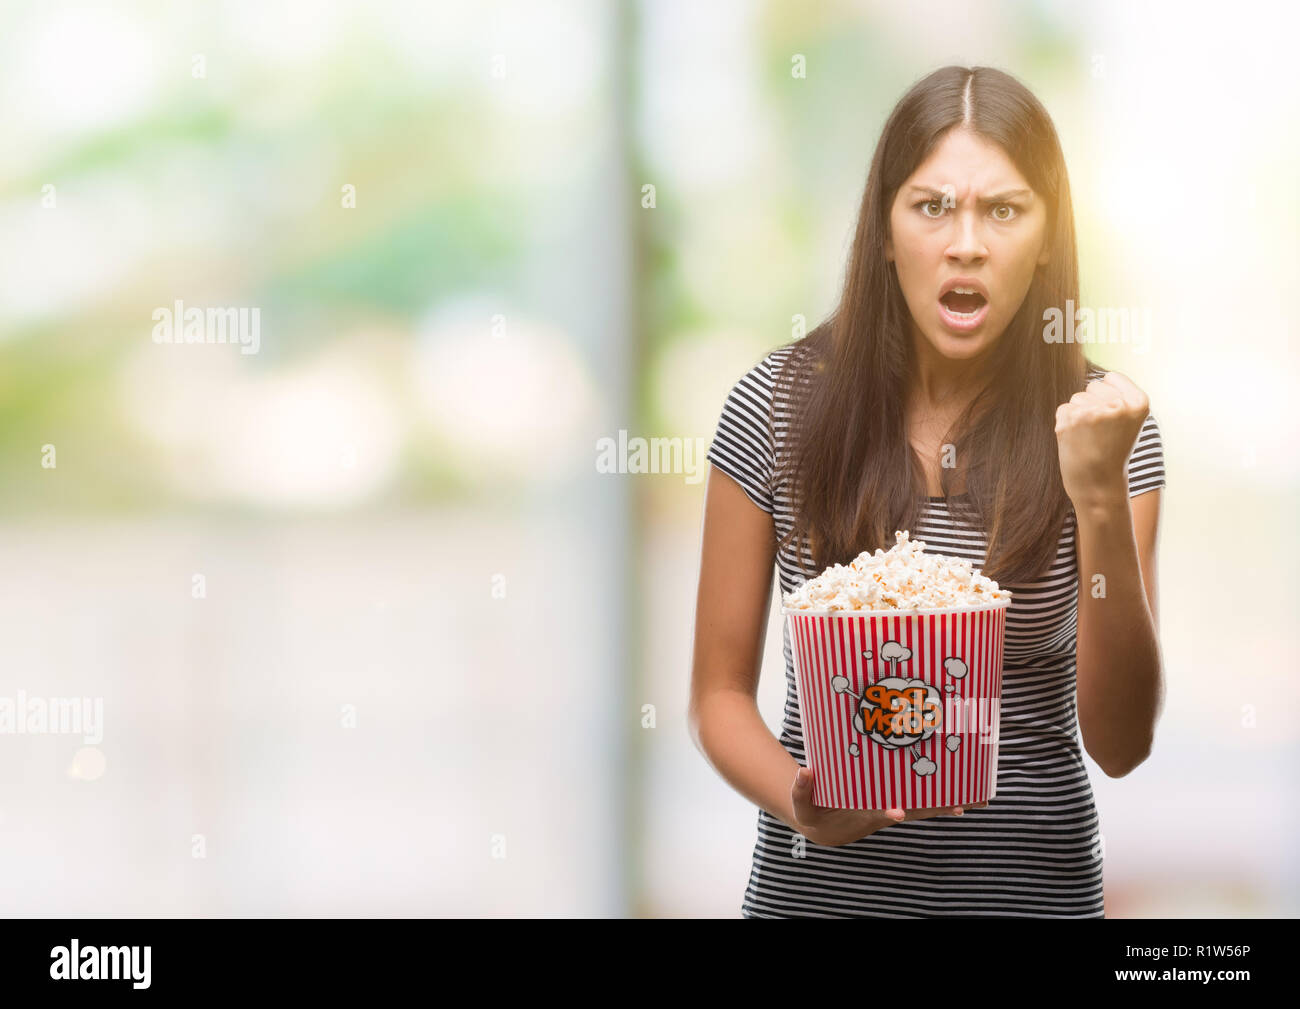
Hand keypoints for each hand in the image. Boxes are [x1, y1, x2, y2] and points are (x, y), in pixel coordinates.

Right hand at [790, 766, 986, 846]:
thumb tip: (805, 770)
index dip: (889, 812)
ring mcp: (893, 804)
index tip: (897, 811)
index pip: (879, 812)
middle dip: (939, 807)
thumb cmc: (815, 814)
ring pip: (925, 803)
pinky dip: (940, 793)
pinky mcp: (896, 797)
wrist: (828, 827)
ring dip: (950, 801)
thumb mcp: (804, 807)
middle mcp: (885, 811)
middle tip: (967, 805)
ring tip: (979, 797)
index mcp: (862, 813)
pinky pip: (921, 796)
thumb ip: (801, 791)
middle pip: (915, 810)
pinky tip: (962, 788)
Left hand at [1055, 371, 1148, 509]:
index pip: (1111, 377)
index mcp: (1139, 402)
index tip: (1113, 418)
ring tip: (1089, 437)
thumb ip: (1118, 396)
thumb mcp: (1128, 421)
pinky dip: (1065, 422)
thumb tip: (1097, 375)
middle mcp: (1119, 405)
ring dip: (1079, 414)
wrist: (1098, 483)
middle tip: (1100, 432)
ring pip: (1077, 397)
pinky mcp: (1072, 419)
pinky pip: (1063, 408)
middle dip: (1092, 404)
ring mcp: (1094, 411)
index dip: (1107, 395)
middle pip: (1093, 385)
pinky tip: (1076, 439)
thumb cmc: (1112, 451)